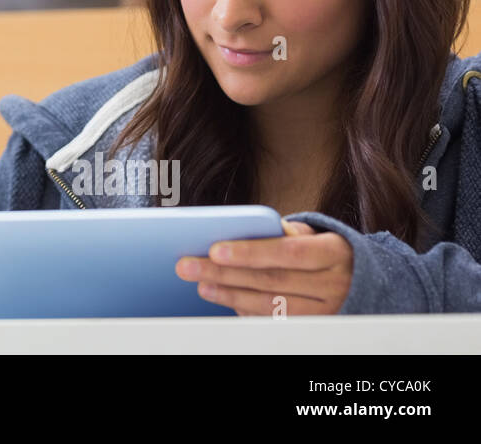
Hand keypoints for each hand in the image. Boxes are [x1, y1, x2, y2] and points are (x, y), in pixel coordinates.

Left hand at [175, 220, 353, 314]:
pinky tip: (225, 301)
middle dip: (225, 274)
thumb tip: (249, 228)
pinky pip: (276, 322)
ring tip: (202, 285)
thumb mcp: (317, 234)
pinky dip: (247, 311)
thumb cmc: (328, 252)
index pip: (288, 252)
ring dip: (230, 295)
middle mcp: (333, 284)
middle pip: (272, 281)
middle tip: (189, 266)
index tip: (215, 250)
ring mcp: (327, 311)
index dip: (251, 252)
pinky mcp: (316, 327)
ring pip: (271, 305)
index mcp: (334, 252)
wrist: (366, 282)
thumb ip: (287, 231)